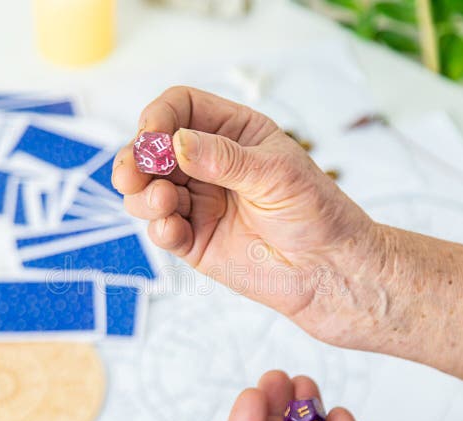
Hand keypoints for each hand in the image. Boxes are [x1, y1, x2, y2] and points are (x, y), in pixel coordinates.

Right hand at [112, 87, 388, 347]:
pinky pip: (161, 229)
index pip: (180, 108)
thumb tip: (176, 142)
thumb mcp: (277, 173)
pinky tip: (174, 230)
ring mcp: (198, 202)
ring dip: (143, 195)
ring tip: (165, 203)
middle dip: (135, 159)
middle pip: (151, 148)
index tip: (151, 137)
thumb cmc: (316, 213)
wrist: (329, 270)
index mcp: (232, 133)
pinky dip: (159, 227)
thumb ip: (225, 158)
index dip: (159, 117)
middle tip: (132, 175)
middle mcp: (208, 164)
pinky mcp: (194, 240)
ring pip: (146, 190)